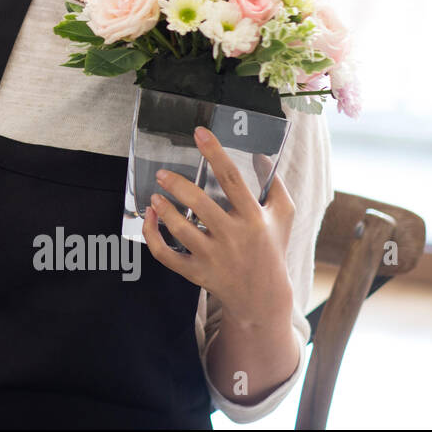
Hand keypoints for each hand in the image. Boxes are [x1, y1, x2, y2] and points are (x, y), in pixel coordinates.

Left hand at [142, 126, 296, 327]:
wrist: (263, 298)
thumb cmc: (271, 247)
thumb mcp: (282, 216)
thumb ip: (275, 184)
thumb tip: (259, 154)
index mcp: (254, 218)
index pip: (233, 180)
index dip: (215, 153)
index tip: (199, 133)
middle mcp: (233, 237)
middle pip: (201, 205)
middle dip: (178, 185)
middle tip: (163, 173)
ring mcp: (213, 257)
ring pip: (181, 231)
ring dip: (164, 211)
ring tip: (156, 197)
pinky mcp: (196, 273)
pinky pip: (166, 255)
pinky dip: (152, 237)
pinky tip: (149, 218)